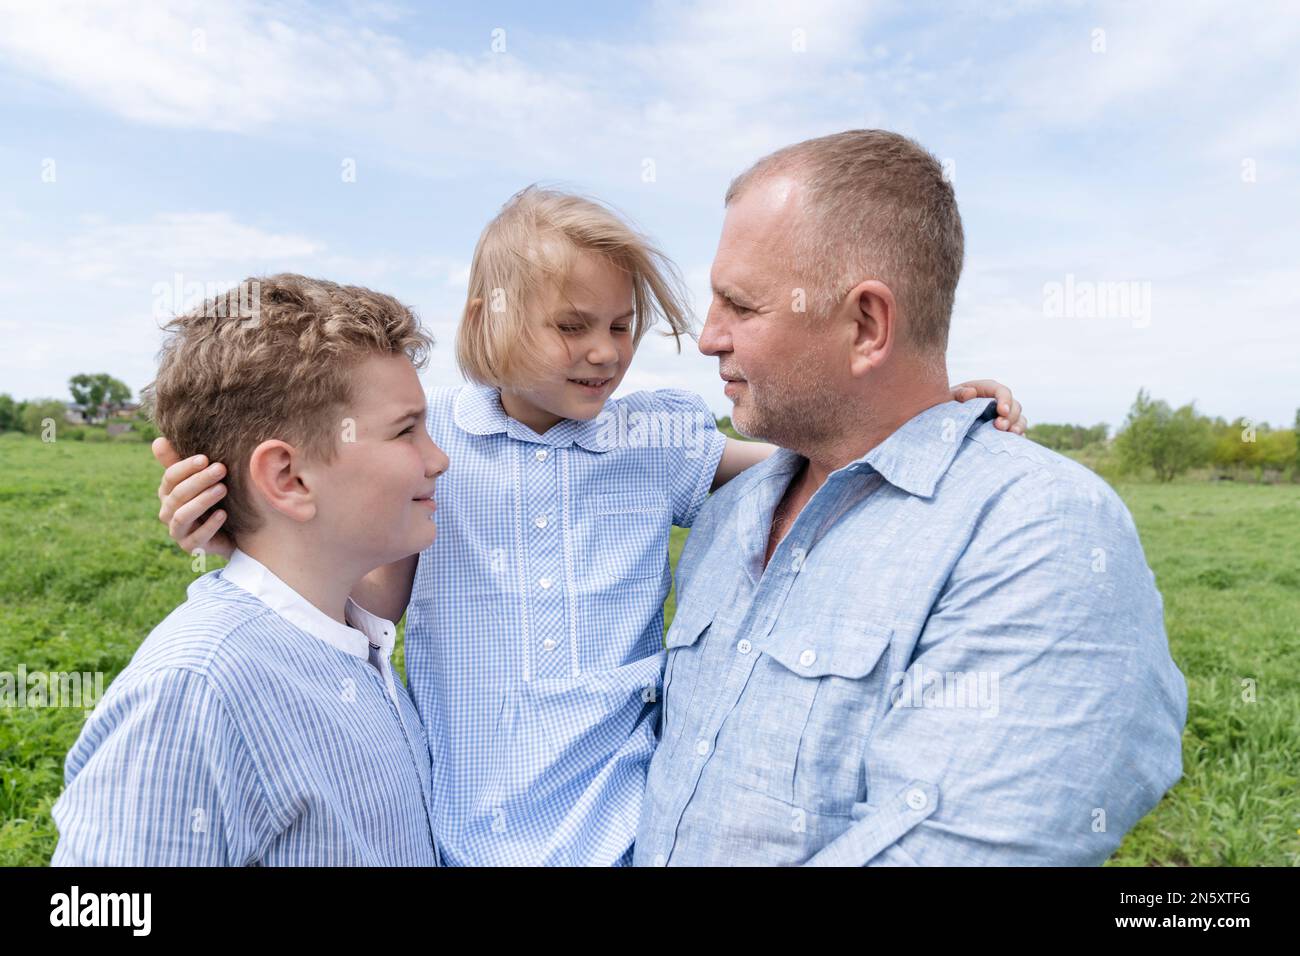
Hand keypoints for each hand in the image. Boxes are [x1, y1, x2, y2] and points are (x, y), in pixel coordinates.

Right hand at [153, 436, 234, 559]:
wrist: (232, 532)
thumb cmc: (214, 498)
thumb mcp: (202, 478)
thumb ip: (182, 462)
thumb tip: (158, 440)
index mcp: (168, 492)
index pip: (170, 477)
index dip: (185, 467)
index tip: (205, 458)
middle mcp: (168, 511)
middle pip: (178, 494)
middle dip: (199, 480)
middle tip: (221, 469)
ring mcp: (178, 531)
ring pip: (182, 515)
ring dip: (202, 500)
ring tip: (222, 489)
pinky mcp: (190, 547)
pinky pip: (196, 538)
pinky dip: (209, 525)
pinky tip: (223, 514)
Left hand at [950, 380, 1025, 434]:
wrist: (945, 422)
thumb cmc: (948, 405)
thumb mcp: (950, 397)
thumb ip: (959, 393)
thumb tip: (970, 393)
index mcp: (988, 390)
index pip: (1002, 391)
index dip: (1005, 400)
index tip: (1002, 411)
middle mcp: (999, 403)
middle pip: (1014, 407)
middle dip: (1010, 417)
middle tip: (1000, 426)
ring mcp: (1004, 418)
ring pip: (1019, 420)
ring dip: (1017, 427)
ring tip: (1010, 434)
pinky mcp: (1005, 431)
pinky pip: (1017, 435)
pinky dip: (1017, 439)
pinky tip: (1012, 444)